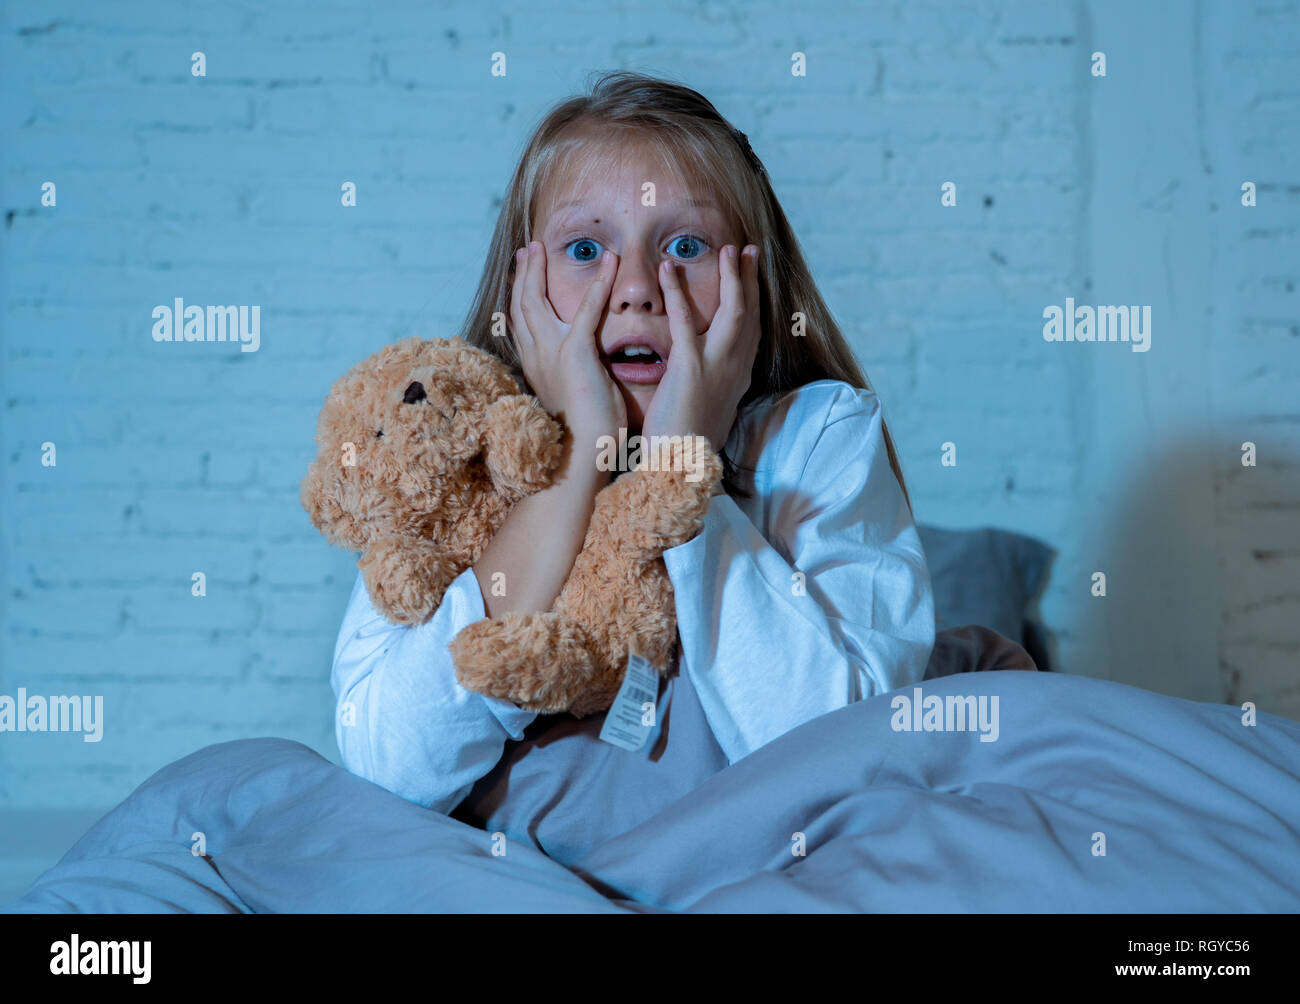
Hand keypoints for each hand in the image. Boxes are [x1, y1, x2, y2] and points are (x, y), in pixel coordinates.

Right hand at [509, 241, 626, 446]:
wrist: (584, 455)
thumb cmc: (587, 433)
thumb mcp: (574, 395)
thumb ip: (575, 376)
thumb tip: (585, 370)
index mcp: (536, 367)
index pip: (520, 324)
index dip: (519, 296)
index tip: (523, 274)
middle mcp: (536, 356)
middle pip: (520, 305)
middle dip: (522, 275)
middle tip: (528, 250)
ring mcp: (551, 352)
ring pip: (536, 300)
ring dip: (540, 270)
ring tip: (545, 247)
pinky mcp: (575, 352)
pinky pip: (585, 309)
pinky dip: (599, 283)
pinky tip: (610, 263)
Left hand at [640, 243, 760, 450]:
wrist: (682, 465)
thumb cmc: (689, 444)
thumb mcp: (712, 412)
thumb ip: (715, 390)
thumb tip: (715, 387)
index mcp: (739, 377)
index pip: (752, 331)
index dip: (754, 301)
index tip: (752, 278)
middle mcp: (736, 367)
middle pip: (751, 312)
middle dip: (750, 279)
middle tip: (747, 250)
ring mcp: (717, 364)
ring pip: (733, 309)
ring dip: (731, 276)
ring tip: (726, 250)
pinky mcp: (690, 367)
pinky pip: (684, 321)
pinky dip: (677, 291)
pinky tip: (667, 269)